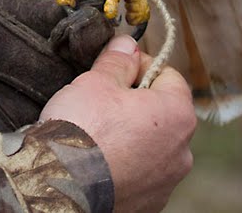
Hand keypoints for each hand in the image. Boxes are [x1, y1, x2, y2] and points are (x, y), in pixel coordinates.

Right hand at [39, 35, 195, 212]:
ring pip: (152, 147)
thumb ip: (118, 61)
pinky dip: (125, 165)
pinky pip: (140, 175)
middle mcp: (182, 152)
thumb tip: (128, 45)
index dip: (141, 66)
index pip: (168, 76)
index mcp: (177, 115)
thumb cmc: (83, 129)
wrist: (60, 185)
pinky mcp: (148, 204)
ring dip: (132, 137)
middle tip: (102, 99)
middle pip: (162, 114)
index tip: (117, 67)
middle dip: (136, 103)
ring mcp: (166, 182)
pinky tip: (99, 161)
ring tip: (98, 134)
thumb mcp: (96, 81)